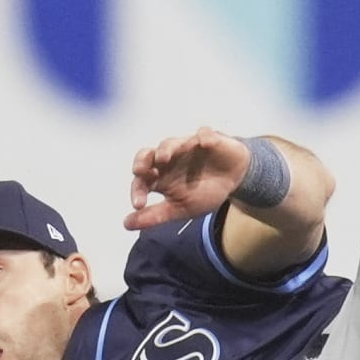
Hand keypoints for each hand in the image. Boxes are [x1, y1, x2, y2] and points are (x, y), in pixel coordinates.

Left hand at [124, 127, 249, 230]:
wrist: (233, 180)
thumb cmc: (203, 192)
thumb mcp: (180, 208)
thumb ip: (155, 215)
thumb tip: (126, 224)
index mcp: (160, 176)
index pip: (142, 180)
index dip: (137, 190)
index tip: (138, 204)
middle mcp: (170, 159)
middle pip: (149, 154)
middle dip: (142, 160)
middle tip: (139, 170)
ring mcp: (188, 147)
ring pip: (172, 142)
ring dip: (167, 148)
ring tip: (163, 158)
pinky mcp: (209, 140)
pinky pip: (204, 134)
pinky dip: (203, 137)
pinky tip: (205, 143)